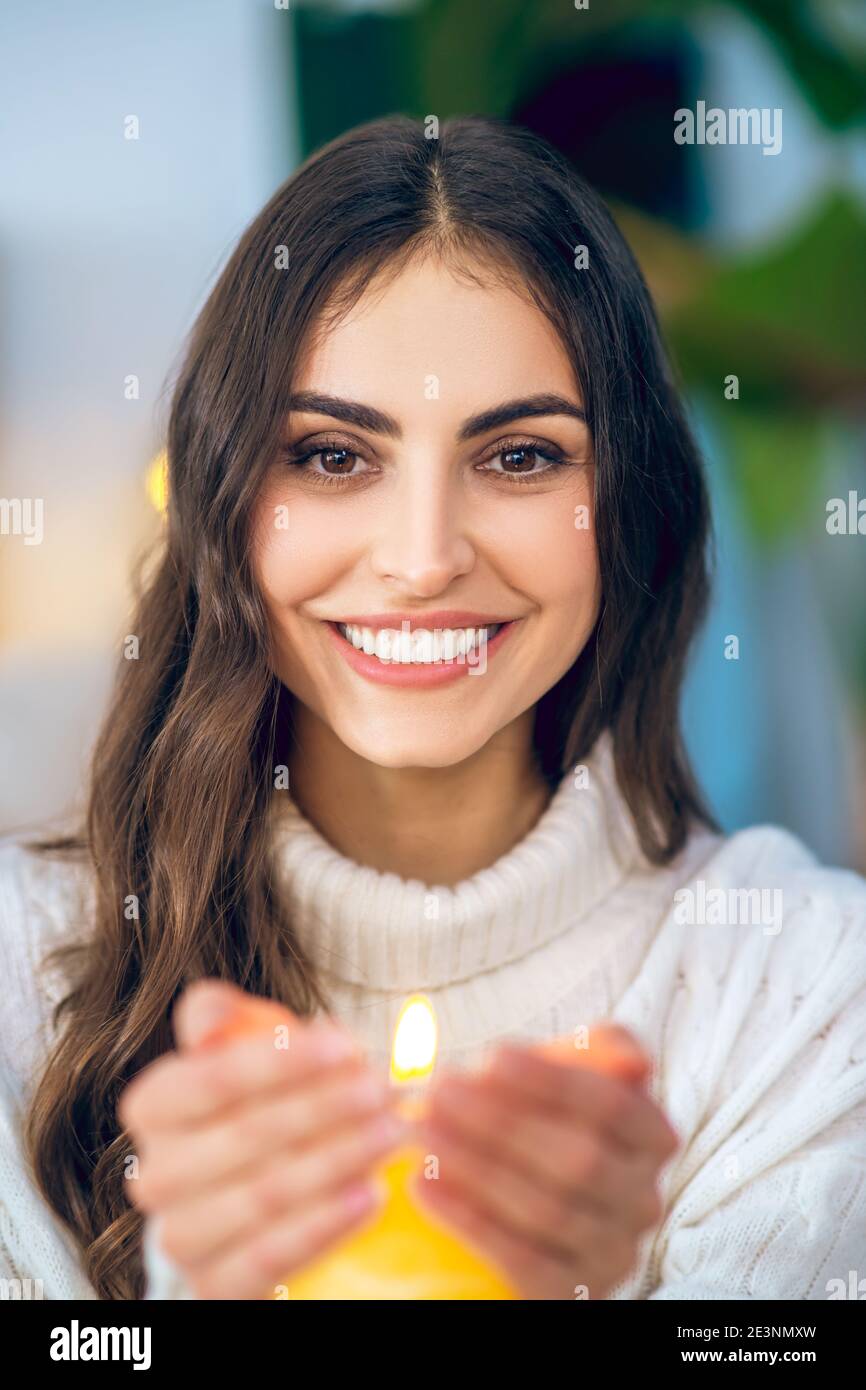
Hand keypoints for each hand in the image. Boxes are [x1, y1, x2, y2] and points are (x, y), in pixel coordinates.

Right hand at [118, 980, 405, 1298]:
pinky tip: (372, 1192)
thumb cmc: (260, 1096)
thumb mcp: (245, 1042)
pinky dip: (324, 1224)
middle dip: (323, 1108)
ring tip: (394, 1134)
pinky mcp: (213, 1285)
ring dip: (338, 1160)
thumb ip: (224, 1016)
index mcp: (152, 1105)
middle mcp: (155, 1175)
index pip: (209, 1080)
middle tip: (386, 1089)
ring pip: (262, 1195)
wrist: (263, 1182)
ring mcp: (182, 1235)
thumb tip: (210, 1022)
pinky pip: (269, 1258)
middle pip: (243, 1136)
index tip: (345, 1045)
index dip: (278, 1062)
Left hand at [409, 1025, 678, 1299]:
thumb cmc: (544, 1122)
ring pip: (547, 1210)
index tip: (490, 1056)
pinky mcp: (573, 1293)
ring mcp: (613, 1253)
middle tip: (439, 1092)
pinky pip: (522, 1261)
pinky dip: (469, 1221)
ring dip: (476, 1167)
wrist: (525, 1210)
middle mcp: (643, 1200)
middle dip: (501, 1122)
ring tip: (422, 1132)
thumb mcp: (568, 1080)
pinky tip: (423, 1184)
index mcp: (653, 1138)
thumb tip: (637, 1060)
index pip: (612, 1105)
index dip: (552, 1080)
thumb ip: (597, 1054)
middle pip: (577, 1159)